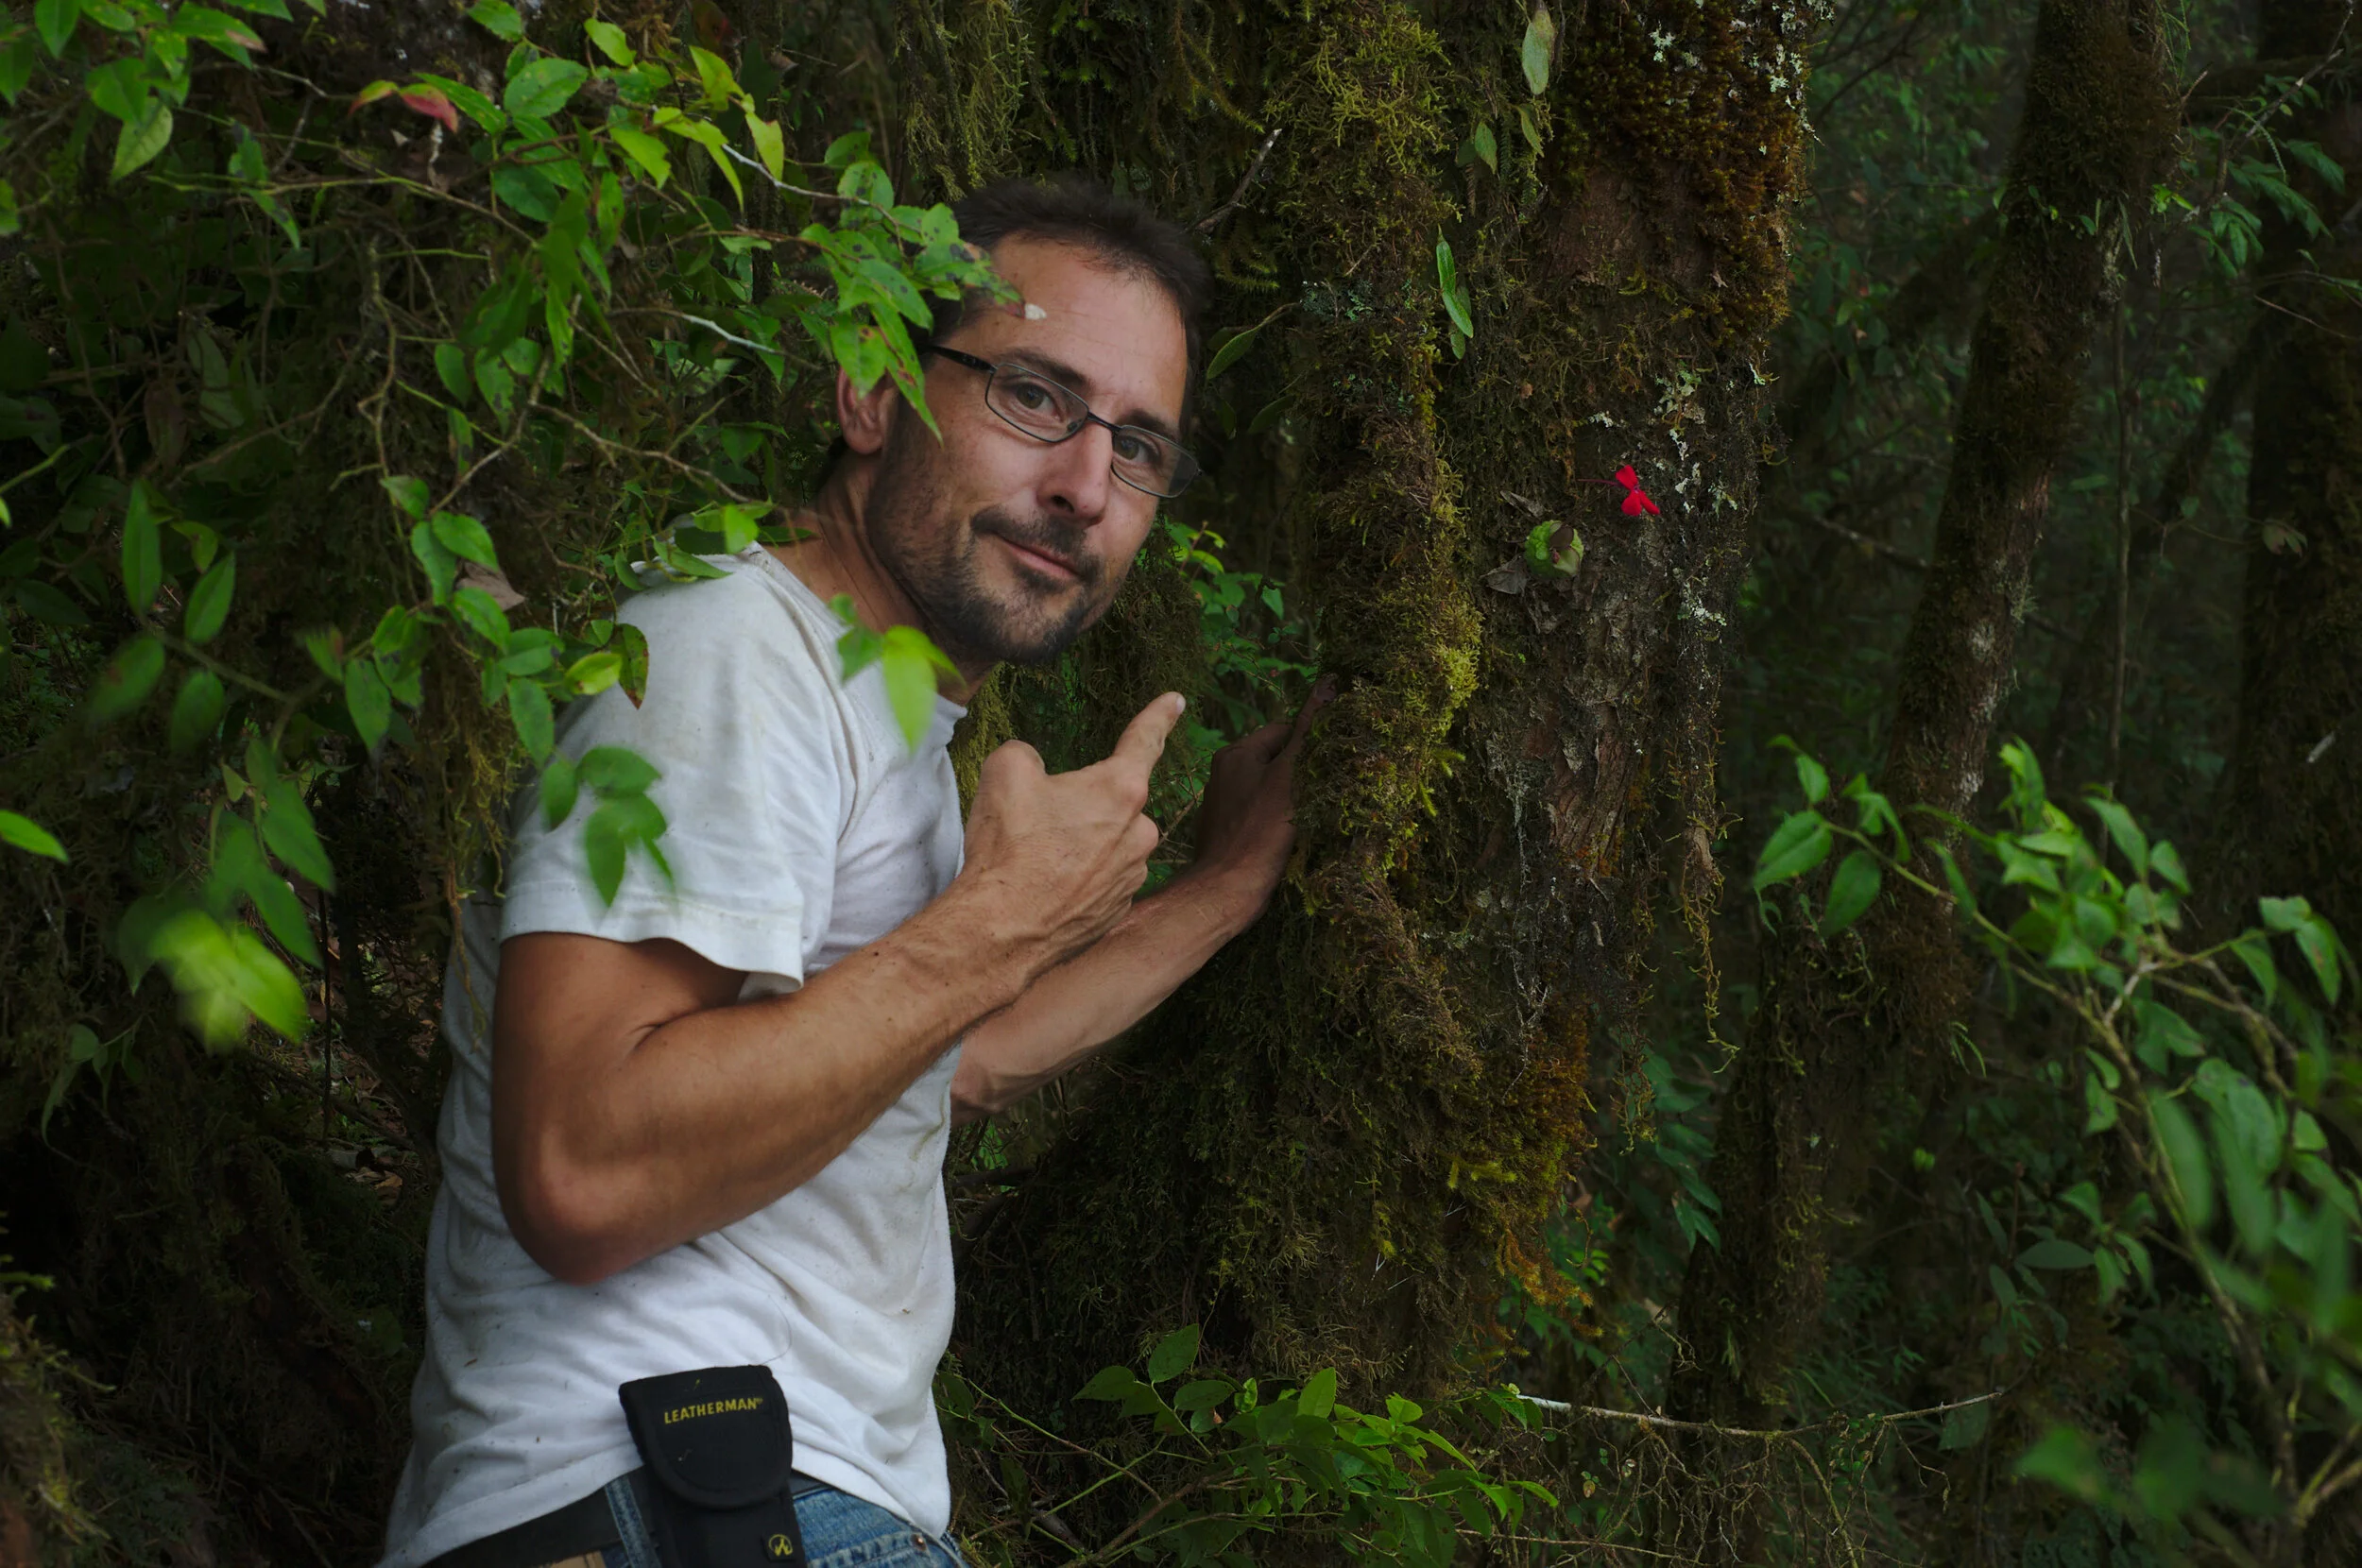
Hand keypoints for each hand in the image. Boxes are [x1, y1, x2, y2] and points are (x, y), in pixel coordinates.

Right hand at [955, 692, 1184, 977]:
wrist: (1004, 929)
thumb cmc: (1009, 847)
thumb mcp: (1006, 771)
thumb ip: (1028, 755)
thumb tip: (1035, 770)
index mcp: (1120, 788)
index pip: (1144, 740)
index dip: (1158, 716)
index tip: (1176, 701)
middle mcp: (1139, 832)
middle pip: (1115, 802)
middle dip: (1084, 805)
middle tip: (1039, 823)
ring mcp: (1132, 875)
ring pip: (1109, 844)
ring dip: (1081, 846)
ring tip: (1036, 861)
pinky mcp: (1117, 910)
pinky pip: (1100, 881)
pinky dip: (1077, 880)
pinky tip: (1044, 889)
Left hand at [1186, 675, 1334, 917]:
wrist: (1226, 890)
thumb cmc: (1261, 832)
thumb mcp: (1291, 776)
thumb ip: (1309, 731)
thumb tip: (1328, 681)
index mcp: (1236, 753)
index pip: (1285, 731)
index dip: (1313, 745)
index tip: (1334, 764)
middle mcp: (1225, 773)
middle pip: (1278, 760)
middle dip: (1304, 772)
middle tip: (1327, 792)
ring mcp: (1225, 803)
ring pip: (1272, 788)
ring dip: (1294, 798)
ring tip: (1313, 816)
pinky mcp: (1229, 831)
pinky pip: (1262, 814)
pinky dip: (1280, 820)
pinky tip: (1294, 837)